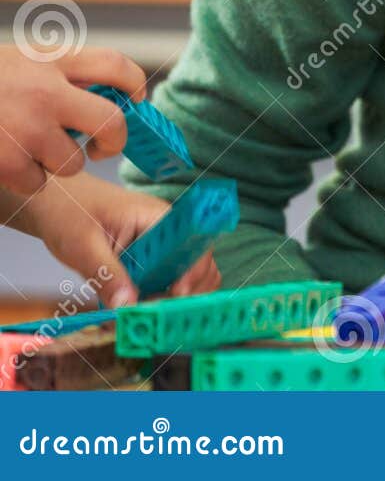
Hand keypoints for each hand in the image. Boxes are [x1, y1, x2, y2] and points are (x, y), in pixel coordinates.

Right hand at [0, 45, 148, 194]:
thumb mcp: (21, 60)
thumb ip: (59, 73)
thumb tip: (107, 97)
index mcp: (50, 60)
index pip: (116, 66)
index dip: (135, 85)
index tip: (134, 100)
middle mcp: (44, 91)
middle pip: (111, 123)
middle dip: (112, 141)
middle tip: (100, 146)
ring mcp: (24, 127)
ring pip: (73, 162)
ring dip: (60, 164)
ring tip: (37, 152)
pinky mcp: (4, 160)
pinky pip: (37, 182)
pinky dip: (28, 180)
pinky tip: (12, 165)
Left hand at [18, 173, 219, 306]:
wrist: (56, 200)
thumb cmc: (69, 212)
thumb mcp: (83, 247)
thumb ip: (107, 276)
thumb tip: (128, 307)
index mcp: (160, 219)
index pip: (194, 247)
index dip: (193, 274)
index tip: (175, 297)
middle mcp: (169, 231)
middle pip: (200, 266)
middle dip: (183, 294)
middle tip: (151, 312)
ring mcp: (162, 245)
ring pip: (187, 276)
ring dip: (170, 298)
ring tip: (140, 312)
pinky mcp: (151, 258)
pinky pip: (166, 281)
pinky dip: (156, 298)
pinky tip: (133, 307)